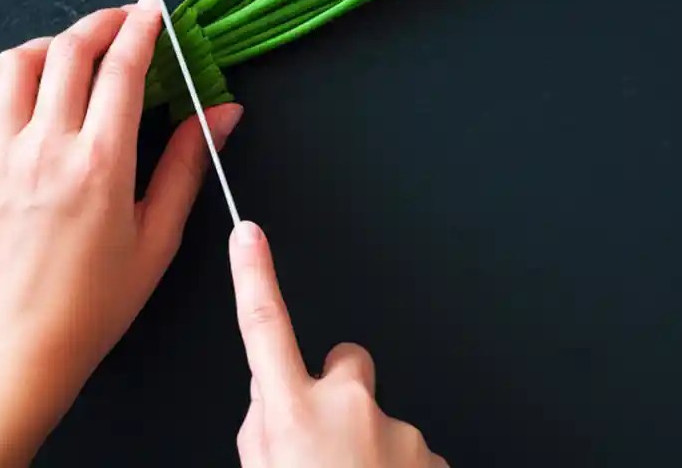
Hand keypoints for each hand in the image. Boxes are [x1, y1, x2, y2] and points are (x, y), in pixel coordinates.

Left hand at [0, 0, 242, 466]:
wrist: (22, 345)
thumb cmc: (98, 302)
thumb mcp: (158, 237)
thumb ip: (186, 165)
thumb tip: (223, 111)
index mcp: (102, 162)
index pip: (122, 68)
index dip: (141, 27)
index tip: (152, 8)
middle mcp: (48, 146)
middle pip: (68, 51)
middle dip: (99, 22)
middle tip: (121, 22)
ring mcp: (2, 155)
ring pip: (15, 64)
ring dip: (47, 45)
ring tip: (71, 54)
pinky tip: (16, 90)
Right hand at [230, 221, 447, 467]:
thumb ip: (264, 424)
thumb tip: (272, 395)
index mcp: (297, 413)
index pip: (265, 326)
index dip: (254, 275)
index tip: (248, 235)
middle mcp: (351, 410)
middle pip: (347, 362)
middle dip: (338, 389)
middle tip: (328, 443)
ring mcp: (399, 432)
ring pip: (378, 416)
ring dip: (368, 445)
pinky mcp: (433, 456)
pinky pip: (407, 450)